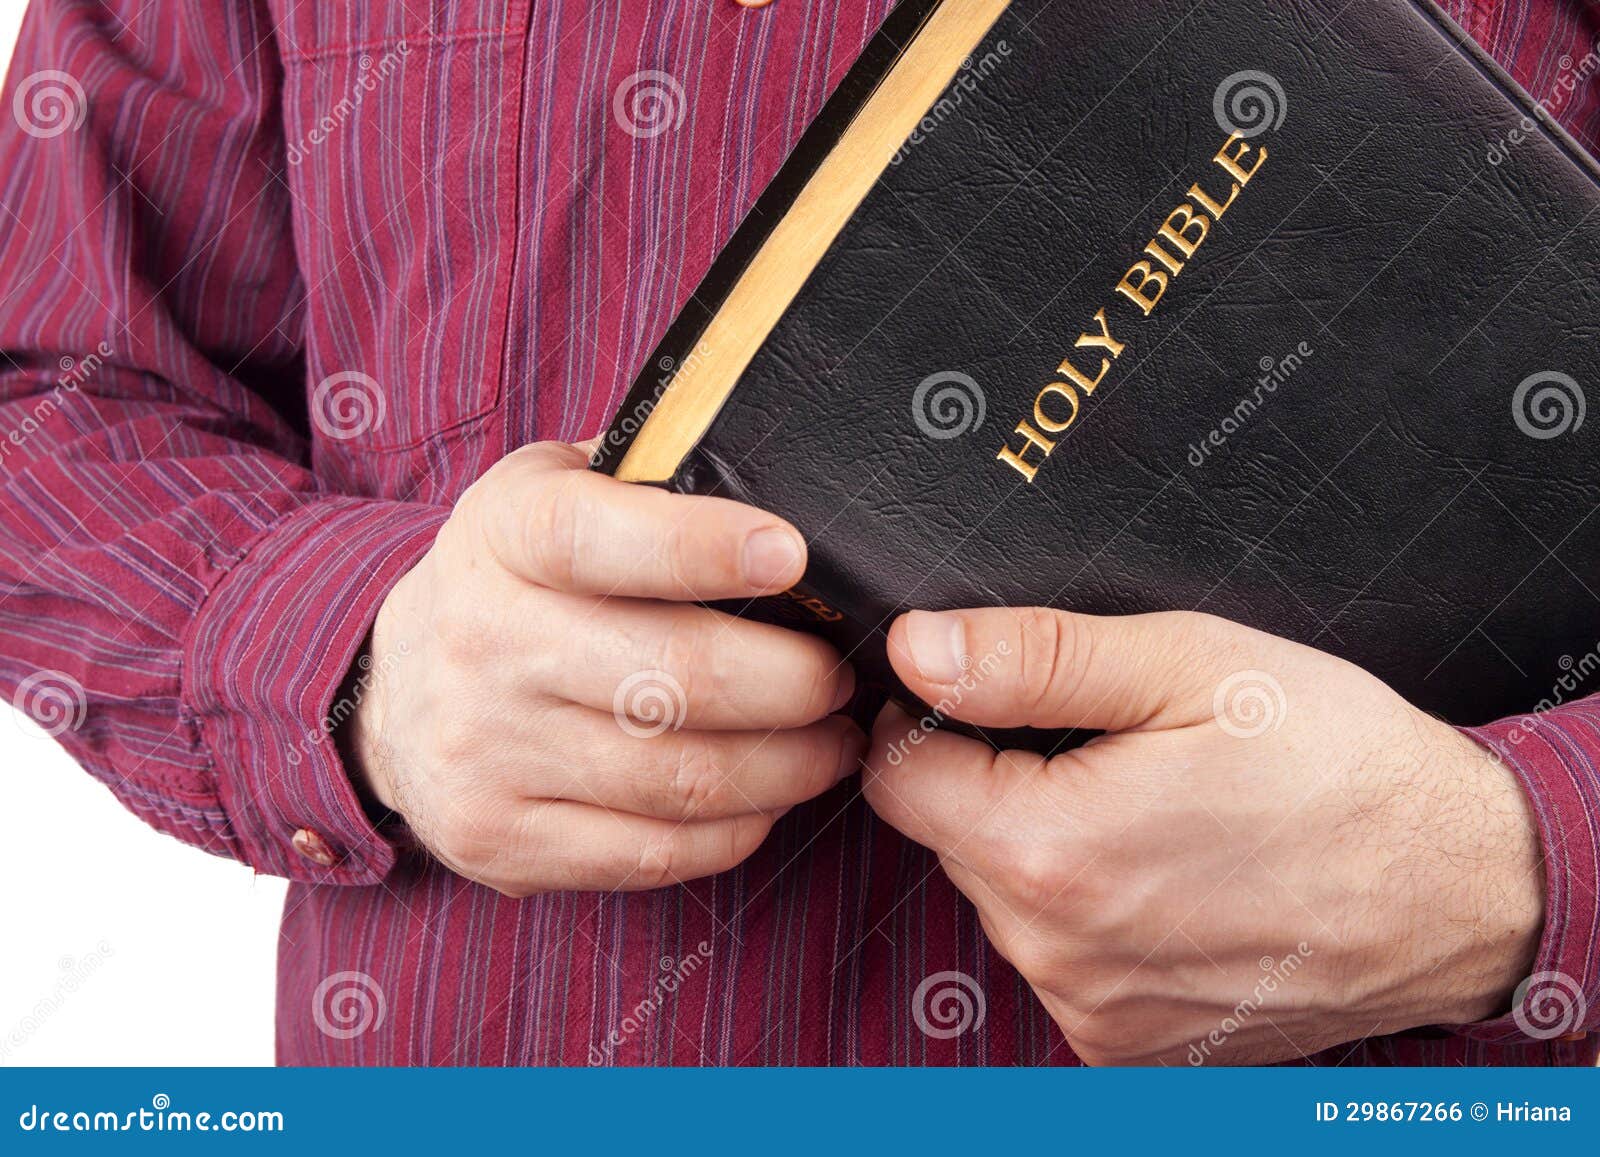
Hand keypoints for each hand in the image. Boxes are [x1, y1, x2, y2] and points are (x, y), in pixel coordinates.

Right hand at [345, 441, 860, 895]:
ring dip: (788, 767)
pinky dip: (735, 830)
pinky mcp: (499, 840)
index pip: (602, 538)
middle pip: (673, 679)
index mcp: (506, 536)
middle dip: (792, 683)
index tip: (792, 554)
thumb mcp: (551, 491)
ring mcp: (486, 752)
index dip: (704, 548)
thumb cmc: (516, 578)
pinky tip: (767, 798)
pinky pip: (653, 853)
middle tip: (840, 677)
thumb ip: (646, 480)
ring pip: (681, 779)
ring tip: (831, 742)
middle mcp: (485, 643)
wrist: (392, 694)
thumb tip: (784, 483)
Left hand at [862, 608, 1543, 1064]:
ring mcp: (1094, 1011)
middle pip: (954, 840)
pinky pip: (1062, 961)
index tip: (993, 699)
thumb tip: (915, 648)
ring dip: (1050, 852)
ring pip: (1007, 902)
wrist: (1460, 885)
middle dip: (1002, 784)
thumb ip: (1031, 657)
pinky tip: (1172, 881)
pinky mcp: (1131, 1046)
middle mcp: (1056, 953)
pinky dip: (1093, 917)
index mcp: (1050, 852)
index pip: (900, 779)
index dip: (932, 721)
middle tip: (1111, 750)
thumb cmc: (1336, 764)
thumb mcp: (1185, 666)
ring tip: (1158, 815)